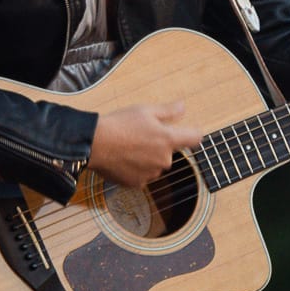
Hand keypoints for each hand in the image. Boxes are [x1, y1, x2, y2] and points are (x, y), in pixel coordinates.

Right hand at [88, 102, 202, 187]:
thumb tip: (183, 107)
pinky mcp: (138, 183)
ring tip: (128, 147)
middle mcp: (164, 159)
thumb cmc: (119, 124)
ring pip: (155, 165)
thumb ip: (168, 111)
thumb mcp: (145, 110)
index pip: (195, 138)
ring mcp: (151, 173)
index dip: (193, 133)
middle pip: (169, 152)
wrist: (94, 144)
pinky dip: (136, 169)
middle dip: (159, 145)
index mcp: (168, 139)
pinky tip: (123, 159)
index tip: (188, 132)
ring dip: (147, 158)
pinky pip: (142, 175)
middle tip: (140, 135)